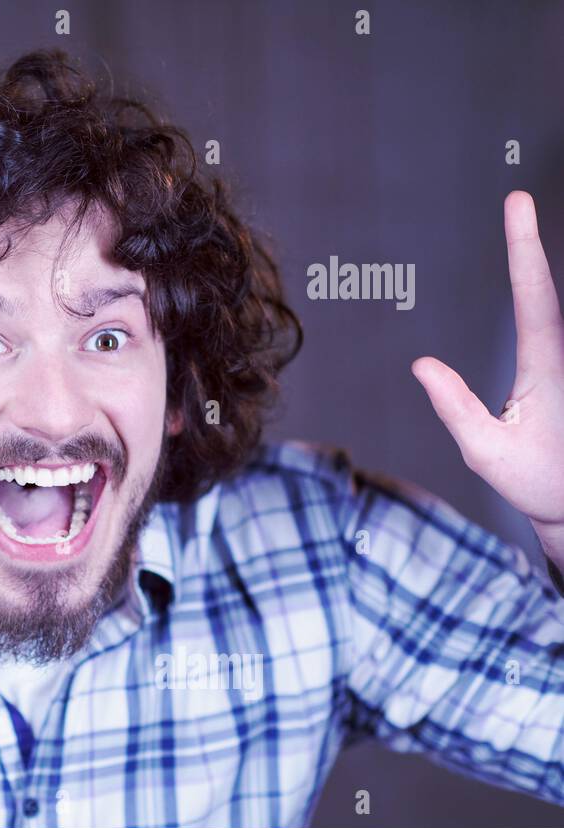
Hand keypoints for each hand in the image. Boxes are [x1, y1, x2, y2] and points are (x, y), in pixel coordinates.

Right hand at [413, 191, 563, 558]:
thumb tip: (424, 365)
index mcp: (548, 370)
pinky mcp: (562, 372)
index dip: (523, 253)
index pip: (534, 300)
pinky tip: (530, 276)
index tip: (517, 211)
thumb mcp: (489, 455)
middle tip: (517, 199)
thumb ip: (457, 409)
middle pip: (547, 290)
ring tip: (521, 220)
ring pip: (555, 306)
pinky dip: (538, 293)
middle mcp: (562, 357)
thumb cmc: (540, 483)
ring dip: (536, 266)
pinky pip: (551, 323)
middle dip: (530, 244)